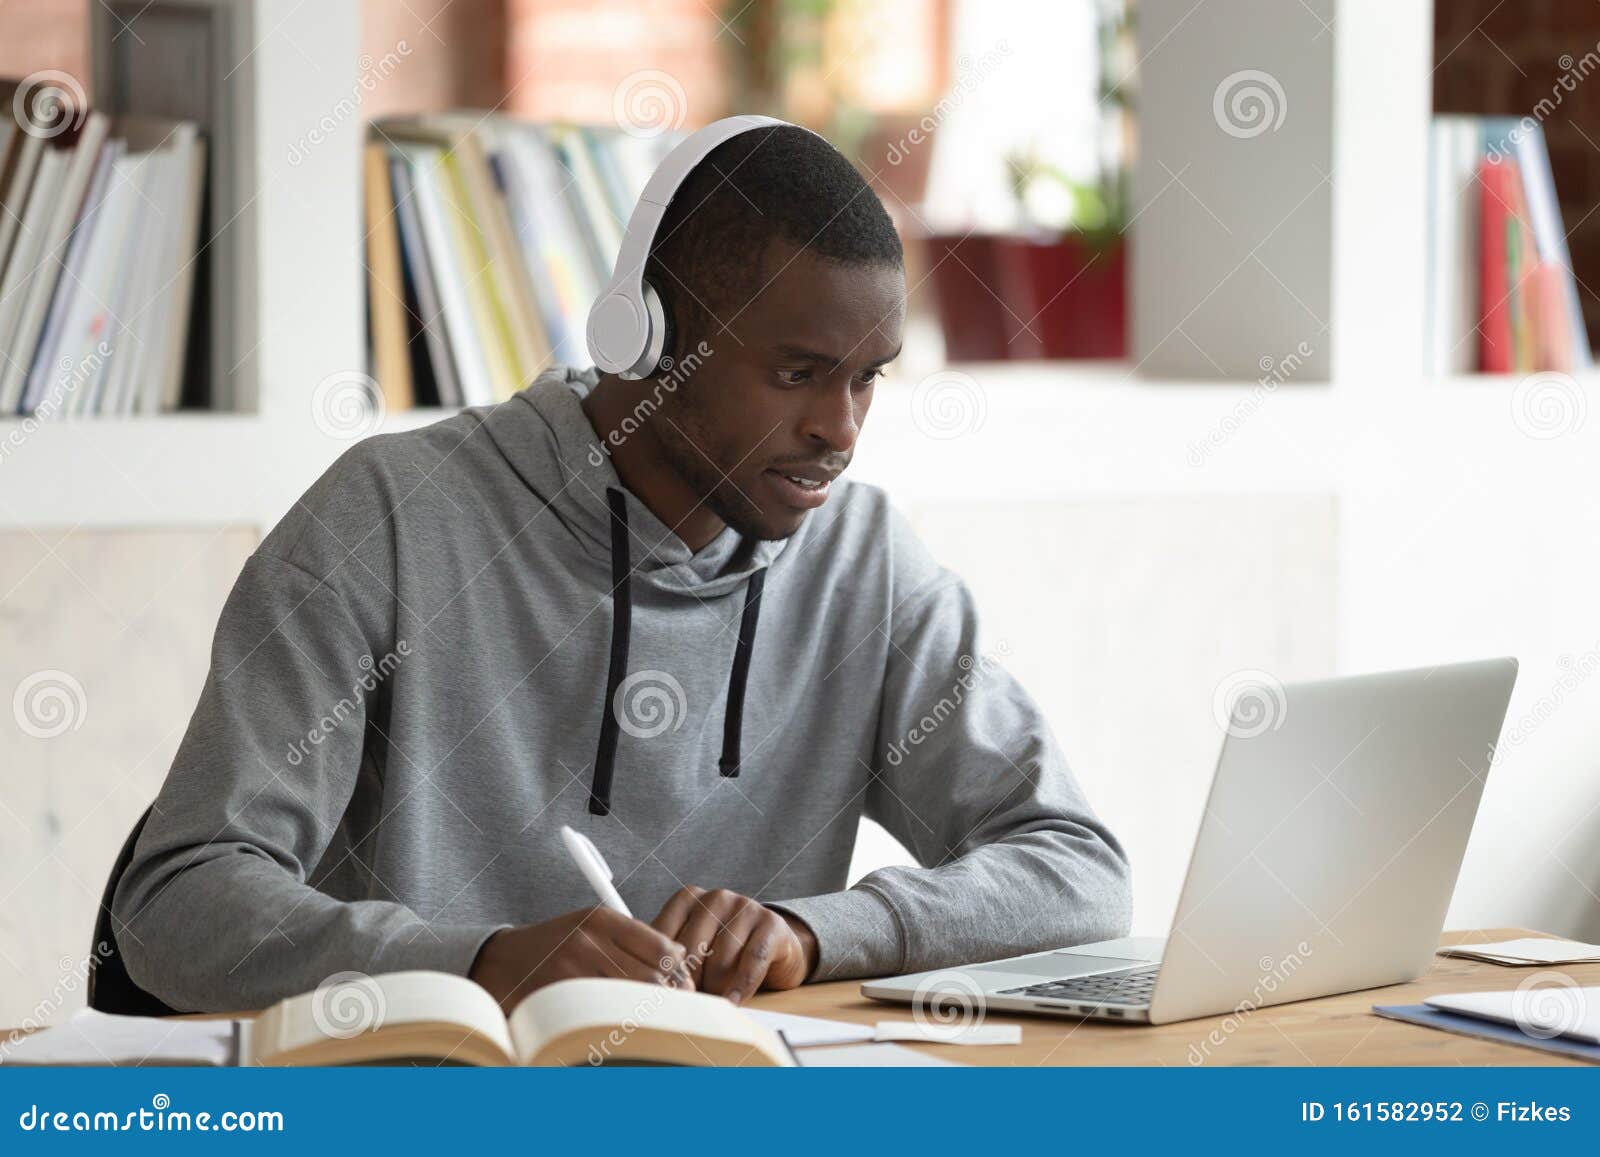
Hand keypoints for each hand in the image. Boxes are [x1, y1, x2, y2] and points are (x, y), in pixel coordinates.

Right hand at [469, 907, 690, 1011]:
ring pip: (631, 998)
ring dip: (642, 1011)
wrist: (503, 961)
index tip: (682, 984)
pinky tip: (614, 1022)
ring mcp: (572, 968)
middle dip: (665, 996)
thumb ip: (633, 940)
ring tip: (642, 1016)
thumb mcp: (592, 929)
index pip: (662, 947)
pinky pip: (604, 1014)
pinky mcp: (560, 995)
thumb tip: (680, 961)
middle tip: (668, 1007)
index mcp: (602, 919)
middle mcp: (588, 939)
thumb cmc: (557, 946)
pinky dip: (616, 1021)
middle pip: (652, 977)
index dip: (678, 971)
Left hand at [651, 886, 817, 1002]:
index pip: (664, 938)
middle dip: (690, 984)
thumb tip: (644, 985)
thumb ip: (669, 959)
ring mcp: (745, 906)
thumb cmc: (724, 952)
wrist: (775, 947)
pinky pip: (752, 960)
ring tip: (716, 1000)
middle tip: (689, 1005)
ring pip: (720, 959)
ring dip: (717, 988)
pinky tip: (734, 1001)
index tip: (660, 995)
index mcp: (688, 898)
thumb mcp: (693, 948)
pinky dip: (741, 986)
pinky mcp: (771, 923)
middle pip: (691, 951)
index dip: (662, 972)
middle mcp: (715, 898)